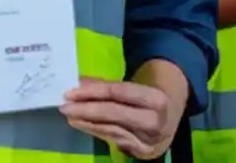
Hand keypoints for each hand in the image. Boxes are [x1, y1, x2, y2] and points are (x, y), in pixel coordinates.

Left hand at [60, 77, 174, 159]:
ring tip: (70, 115)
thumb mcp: (136, 86)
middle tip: (64, 106)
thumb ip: (108, 85)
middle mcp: (154, 121)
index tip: (71, 91)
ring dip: (86, 122)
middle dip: (85, 109)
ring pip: (110, 129)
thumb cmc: (149, 98)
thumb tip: (79, 82)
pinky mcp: (141, 152)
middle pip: (113, 113)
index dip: (92, 91)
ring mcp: (148, 140)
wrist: (171, 120)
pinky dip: (95, 130)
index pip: (118, 92)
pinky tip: (82, 124)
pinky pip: (112, 139)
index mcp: (156, 98)